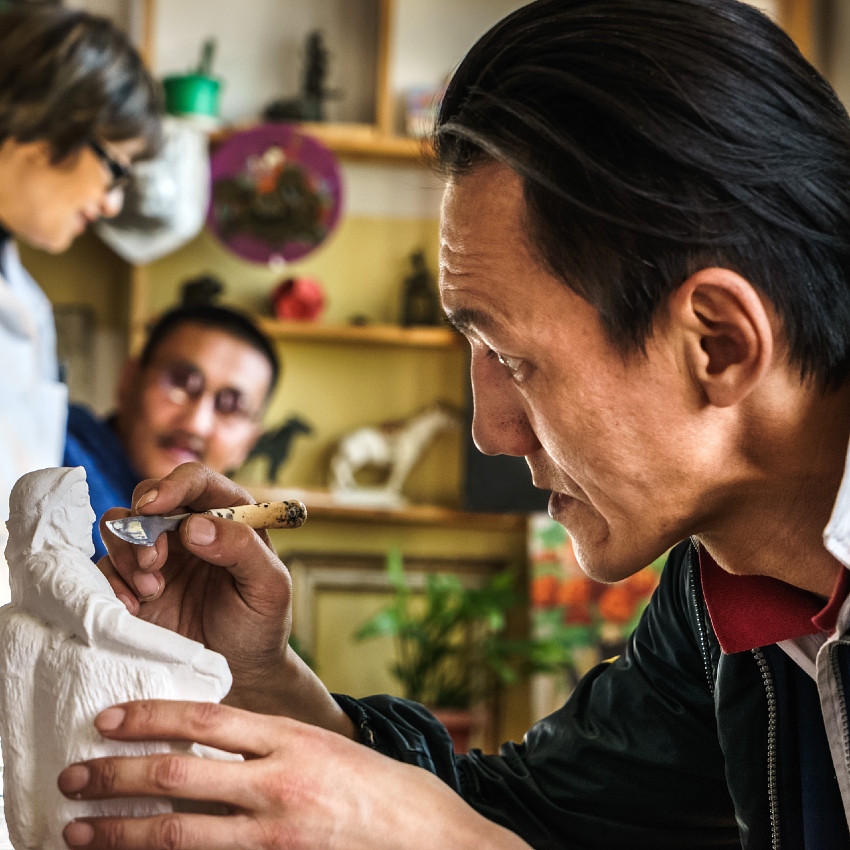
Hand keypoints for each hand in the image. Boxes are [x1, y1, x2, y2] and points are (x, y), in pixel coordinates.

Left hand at [58, 700, 530, 849]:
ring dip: (120, 832)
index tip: (110, 718)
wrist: (435, 840)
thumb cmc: (386, 792)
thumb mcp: (331, 749)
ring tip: (78, 829)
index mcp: (294, 740)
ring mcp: (276, 835)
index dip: (151, 716)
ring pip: (179, 833)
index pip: (206, 718)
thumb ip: (275, 745)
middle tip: (74, 775)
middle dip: (117, 775)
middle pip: (180, 775)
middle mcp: (280, 784)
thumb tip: (217, 739)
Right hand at [100, 463, 350, 733]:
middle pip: (149, 496)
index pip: (196, 481)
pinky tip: (133, 607)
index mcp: (226, 516)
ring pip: (120, 524)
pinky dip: (111, 582)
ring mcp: (157, 555)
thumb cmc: (260, 624)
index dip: (173, 485)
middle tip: (154, 562)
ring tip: (150, 591)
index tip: (155, 506)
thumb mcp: (269, 587)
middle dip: (144, 523)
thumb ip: (242, 549)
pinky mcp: (131, 584)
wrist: (238, 674)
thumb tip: (194, 525)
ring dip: (127, 552)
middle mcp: (187, 527)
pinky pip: (104, 566)